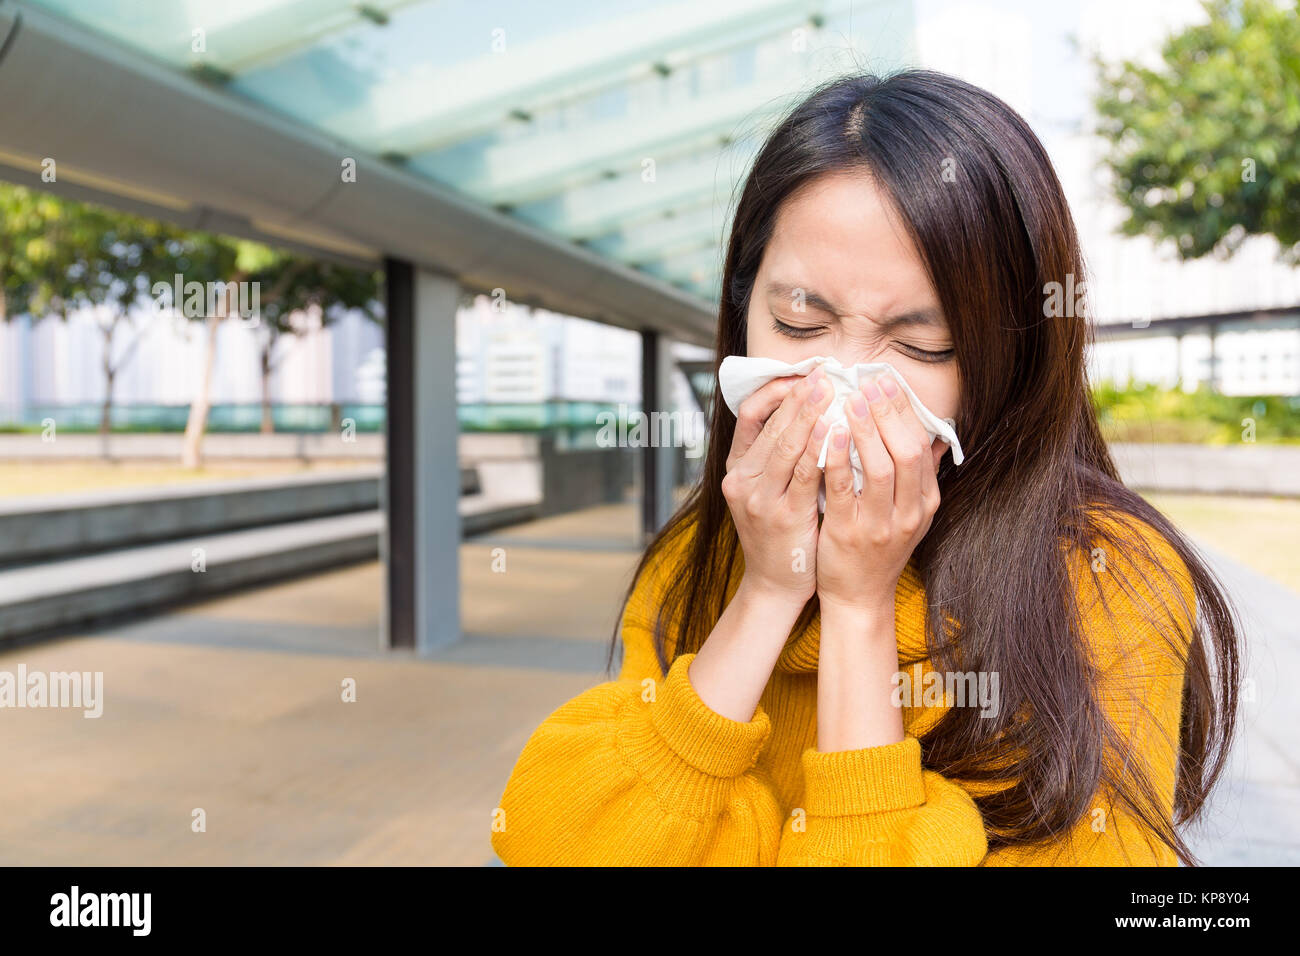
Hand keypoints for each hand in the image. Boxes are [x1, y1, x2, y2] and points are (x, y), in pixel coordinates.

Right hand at [722, 364, 834, 605]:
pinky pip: (803, 475)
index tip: (804, 375)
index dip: (776, 391)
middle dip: (799, 396)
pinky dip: (820, 449)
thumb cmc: (780, 534)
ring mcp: (759, 498)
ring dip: (810, 414)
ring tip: (831, 391)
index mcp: (737, 468)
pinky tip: (835, 430)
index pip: (750, 415)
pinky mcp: (782, 516)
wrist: (775, 584)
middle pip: (770, 425)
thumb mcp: (769, 490)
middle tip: (824, 373)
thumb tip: (812, 412)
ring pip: (785, 445)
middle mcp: (742, 480)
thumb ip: (782, 456)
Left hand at [816, 372, 948, 613]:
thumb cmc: (878, 548)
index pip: (921, 445)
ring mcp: (879, 525)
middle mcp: (908, 513)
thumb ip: (920, 476)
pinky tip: (829, 435)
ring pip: (880, 468)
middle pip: (906, 452)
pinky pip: (844, 489)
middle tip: (869, 383)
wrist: (858, 596)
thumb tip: (934, 435)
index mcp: (925, 502)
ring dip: (866, 430)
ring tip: (849, 400)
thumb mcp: (909, 513)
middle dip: (888, 413)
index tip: (886, 382)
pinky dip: (838, 459)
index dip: (904, 411)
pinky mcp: (848, 534)